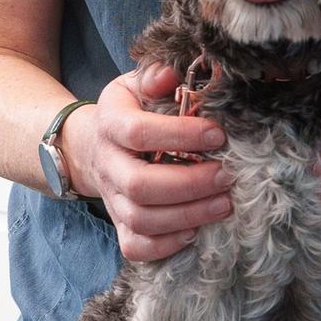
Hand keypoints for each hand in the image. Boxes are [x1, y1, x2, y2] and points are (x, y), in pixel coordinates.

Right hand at [68, 64, 232, 261]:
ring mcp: (111, 199)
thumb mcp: (136, 84)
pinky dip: (166, 245)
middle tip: (227, 176)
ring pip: (141, 220)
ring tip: (224, 204)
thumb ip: (155, 76)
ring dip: (187, 215)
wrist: (93, 146)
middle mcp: (107, 164)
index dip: (179, 135)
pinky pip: (136, 246)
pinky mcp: (119, 225)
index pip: (139, 133)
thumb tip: (174, 73)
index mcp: (111, 123)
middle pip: (140, 185)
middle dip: (189, 184)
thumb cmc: (130, 111)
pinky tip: (195, 231)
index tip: (218, 134)